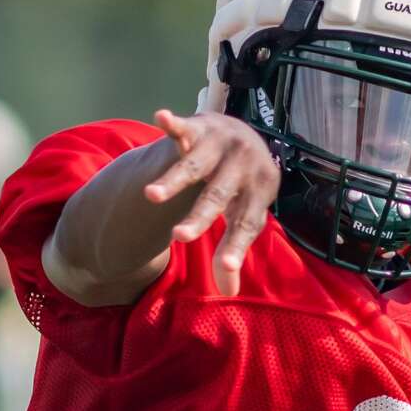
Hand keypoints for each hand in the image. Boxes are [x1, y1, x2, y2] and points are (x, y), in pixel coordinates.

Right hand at [146, 110, 279, 294]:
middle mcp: (242, 165)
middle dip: (199, 216)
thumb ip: (232, 249)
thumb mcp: (244, 215)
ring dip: (173, 180)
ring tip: (151, 196)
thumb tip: (228, 293)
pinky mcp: (200, 127)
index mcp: (259, 190)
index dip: (235, 246)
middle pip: (217, 195)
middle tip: (178, 238)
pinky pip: (184, 127)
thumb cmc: (241, 186)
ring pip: (194, 166)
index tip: (225, 268)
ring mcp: (220, 144)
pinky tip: (161, 118)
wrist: (244, 133)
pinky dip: (173, 124)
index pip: (246, 222)